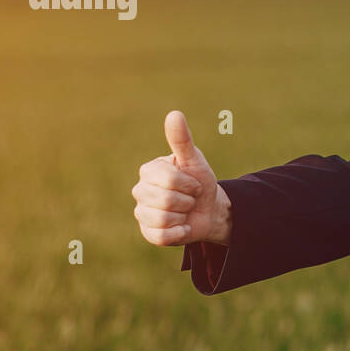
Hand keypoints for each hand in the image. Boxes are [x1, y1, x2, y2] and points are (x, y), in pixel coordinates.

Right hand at [132, 110, 229, 245]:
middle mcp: (140, 190)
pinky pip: (162, 236)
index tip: (194, 183)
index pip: (169, 179)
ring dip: (184, 216)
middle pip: (166, 200)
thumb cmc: (200, 182)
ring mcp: (142, 212)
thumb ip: (183, 140)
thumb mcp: (195, 161)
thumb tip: (174, 114)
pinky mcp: (148, 232)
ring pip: (163, 219)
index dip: (190, 184)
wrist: (209, 210)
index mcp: (149, 170)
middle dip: (188, 200)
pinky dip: (179, 232)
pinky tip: (182, 226)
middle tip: (191, 198)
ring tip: (186, 211)